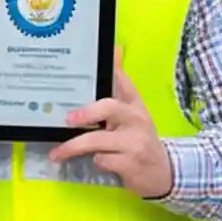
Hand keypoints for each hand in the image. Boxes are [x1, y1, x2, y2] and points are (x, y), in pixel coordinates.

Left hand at [48, 47, 173, 198]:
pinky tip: (93, 161)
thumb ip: (120, 85)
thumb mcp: (132, 112)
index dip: (111, 69)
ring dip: (73, 146)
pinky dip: (95, 160)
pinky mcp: (130, 164)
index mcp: (134, 104)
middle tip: (67, 118)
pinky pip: (103, 159)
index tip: (101, 55)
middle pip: (110, 108)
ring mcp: (134, 142)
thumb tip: (116, 48)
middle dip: (86, 112)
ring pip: (98, 139)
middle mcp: (136, 119)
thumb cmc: (138, 138)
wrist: (164, 172)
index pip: (123, 81)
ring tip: (57, 153)